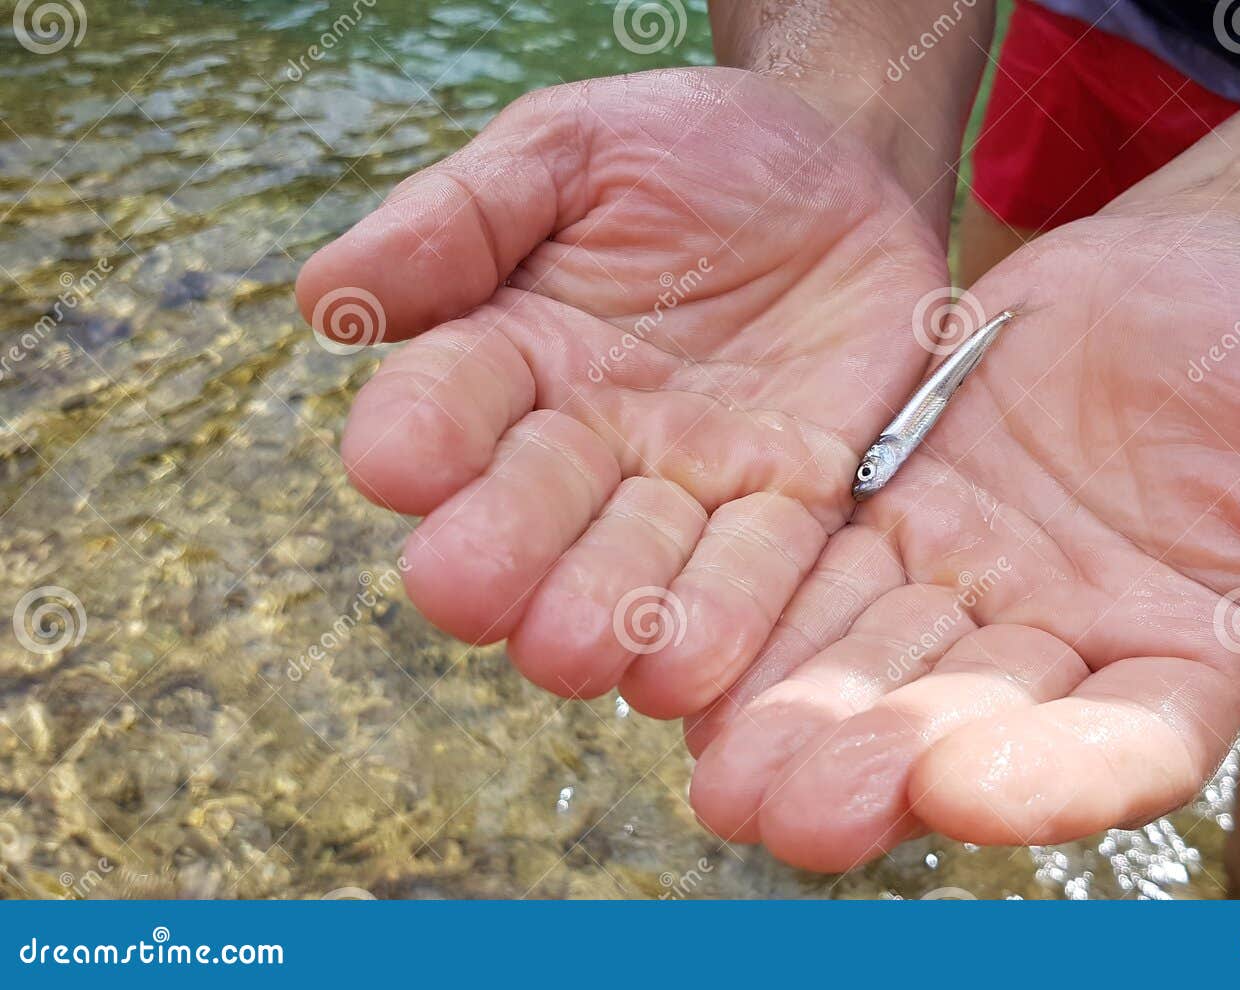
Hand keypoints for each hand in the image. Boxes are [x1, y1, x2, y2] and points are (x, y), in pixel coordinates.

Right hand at [295, 68, 948, 715]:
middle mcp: (588, 447)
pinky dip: (736, 624)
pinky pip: (767, 573)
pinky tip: (702, 670)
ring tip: (593, 651)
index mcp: (511, 358)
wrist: (839, 169)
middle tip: (473, 593)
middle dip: (504, 559)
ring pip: (639, 573)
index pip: (444, 409)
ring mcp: (692, 488)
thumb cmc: (688, 152)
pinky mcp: (795, 505)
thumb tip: (327, 297)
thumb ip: (463, 216)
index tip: (399, 461)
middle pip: (529, 522)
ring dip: (611, 615)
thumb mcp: (573, 149)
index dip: (418, 437)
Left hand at [685, 199, 1239, 870]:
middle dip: (871, 765)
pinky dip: (764, 606)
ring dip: (791, 708)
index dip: (1041, 775)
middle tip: (779, 813)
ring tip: (709, 762)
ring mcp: (970, 587)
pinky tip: (688, 643)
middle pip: (959, 723)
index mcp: (1180, 671)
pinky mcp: (897, 514)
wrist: (1214, 273)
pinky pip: (823, 566)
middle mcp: (1059, 653)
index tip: (956, 786)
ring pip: (871, 659)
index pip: (1111, 750)